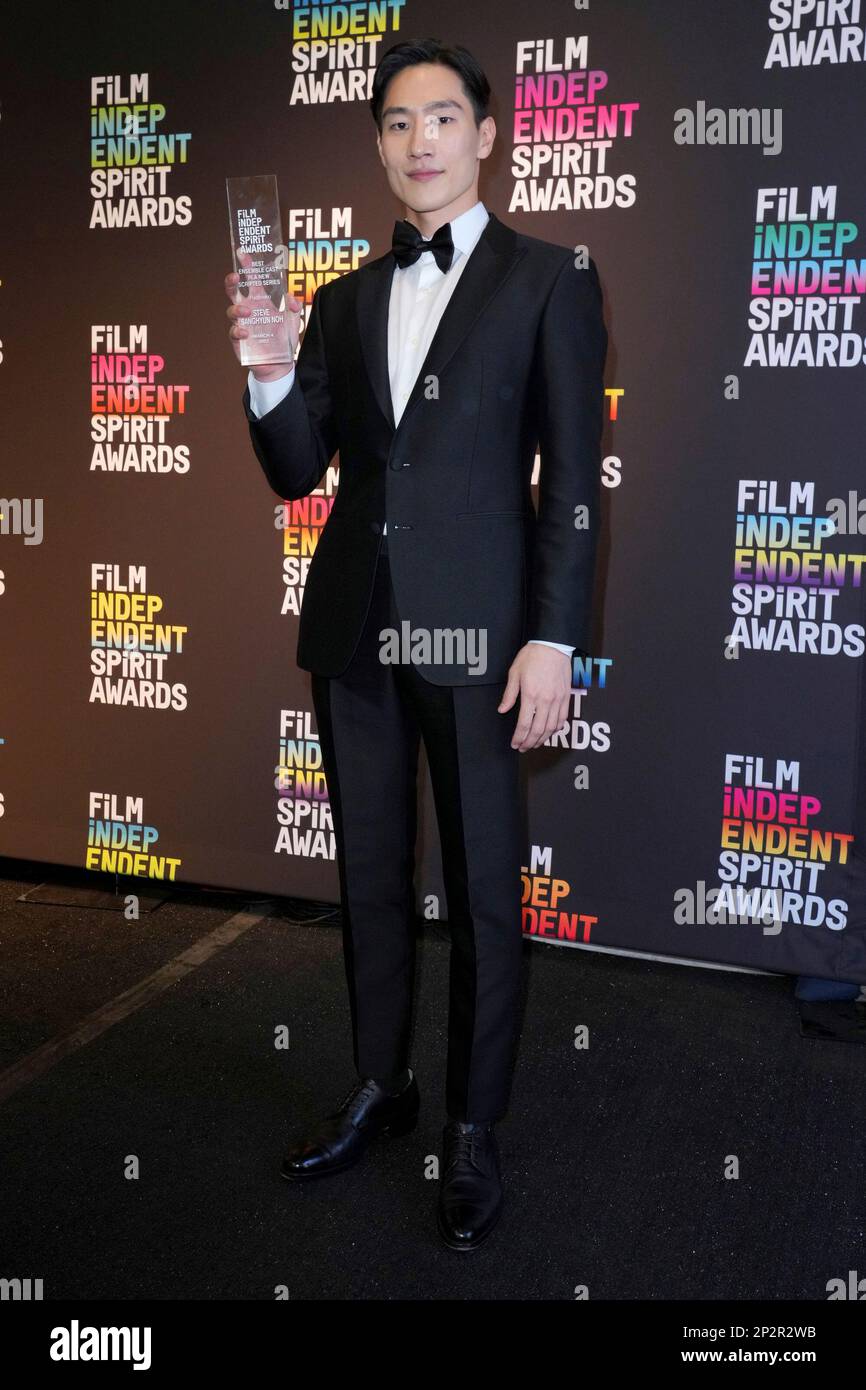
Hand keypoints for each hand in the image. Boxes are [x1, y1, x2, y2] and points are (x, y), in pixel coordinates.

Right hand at [224, 251, 301, 381]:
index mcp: (260, 301)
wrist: (280, 364)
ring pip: (231, 311)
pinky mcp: (239, 340)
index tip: (243, 254)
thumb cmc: (284, 339)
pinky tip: (246, 332)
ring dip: (237, 309)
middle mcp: (248, 310)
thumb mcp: (294, 322)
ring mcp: (242, 324)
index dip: (247, 267)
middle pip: (233, 291)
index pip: (252, 280)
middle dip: (231, 282)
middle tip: (235, 277)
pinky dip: (238, 331)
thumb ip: (294, 307)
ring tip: (246, 312)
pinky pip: (234, 333)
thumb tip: (291, 298)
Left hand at [498, 643, 571, 750]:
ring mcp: (558, 700)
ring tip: (535, 744)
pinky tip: (550, 732)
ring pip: (552, 727)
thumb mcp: (514, 673)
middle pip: (538, 730)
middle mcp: (546, 700)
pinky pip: (563, 718)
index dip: (519, 738)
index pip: (524, 724)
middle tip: (523, 748)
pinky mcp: (566, 697)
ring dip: (543, 739)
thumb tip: (503, 710)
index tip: (515, 744)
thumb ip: (509, 694)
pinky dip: (556, 729)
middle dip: (529, 742)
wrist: (553, 645)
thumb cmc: (532, 656)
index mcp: (530, 695)